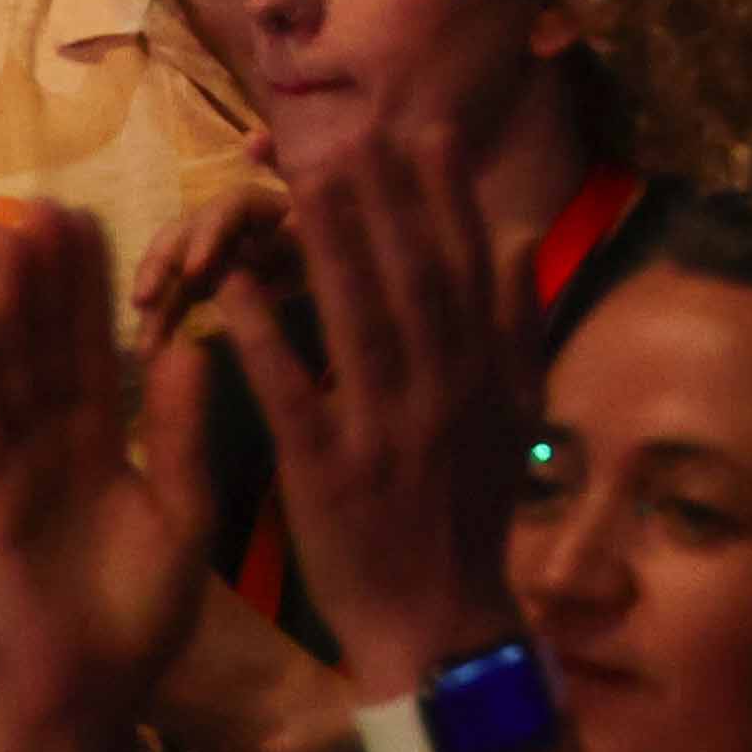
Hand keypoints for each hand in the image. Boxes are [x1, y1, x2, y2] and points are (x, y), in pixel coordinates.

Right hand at [0, 196, 225, 751]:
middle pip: (47, 342)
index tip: (94, 220)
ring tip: (12, 234)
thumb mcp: (184, 515)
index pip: (96, 346)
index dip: (92, 287)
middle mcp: (53, 443)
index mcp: (105, 442)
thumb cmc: (139, 618)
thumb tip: (191, 345)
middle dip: (45, 275)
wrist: (91, 697)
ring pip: (9, 369)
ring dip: (9, 304)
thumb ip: (184, 433)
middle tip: (45, 201)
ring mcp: (11, 467)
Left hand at [212, 122, 522, 690]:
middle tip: (355, 129)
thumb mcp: (513, 416)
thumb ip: (515, 325)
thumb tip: (519, 235)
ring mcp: (383, 427)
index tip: (426, 131)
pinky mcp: (326, 469)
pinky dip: (262, 335)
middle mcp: (440, 388)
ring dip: (331, 243)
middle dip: (384, 197)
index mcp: (482, 373)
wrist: (441, 623)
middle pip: (409, 274)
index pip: (464, 265)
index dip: (445, 195)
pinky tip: (232, 288)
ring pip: (355, 316)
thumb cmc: (470, 516)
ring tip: (303, 179)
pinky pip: (290, 388)